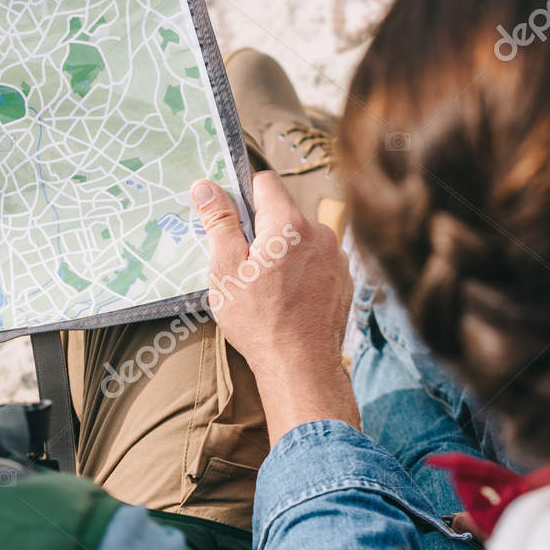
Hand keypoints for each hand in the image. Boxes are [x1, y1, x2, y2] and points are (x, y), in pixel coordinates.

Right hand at [194, 171, 358, 441]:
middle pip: (283, 214)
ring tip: (268, 290)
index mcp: (288, 224)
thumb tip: (205, 186)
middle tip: (244, 268)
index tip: (230, 221)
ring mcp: (336, 256)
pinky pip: (317, 261)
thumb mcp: (226, 270)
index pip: (265, 182)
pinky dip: (302, 272)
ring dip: (283, 253)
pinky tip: (289, 300)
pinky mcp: (344, 279)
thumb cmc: (260, 321)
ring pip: (301, 239)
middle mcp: (319, 233)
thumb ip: (218, 222)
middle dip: (262, 232)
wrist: (302, 367)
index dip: (243, 195)